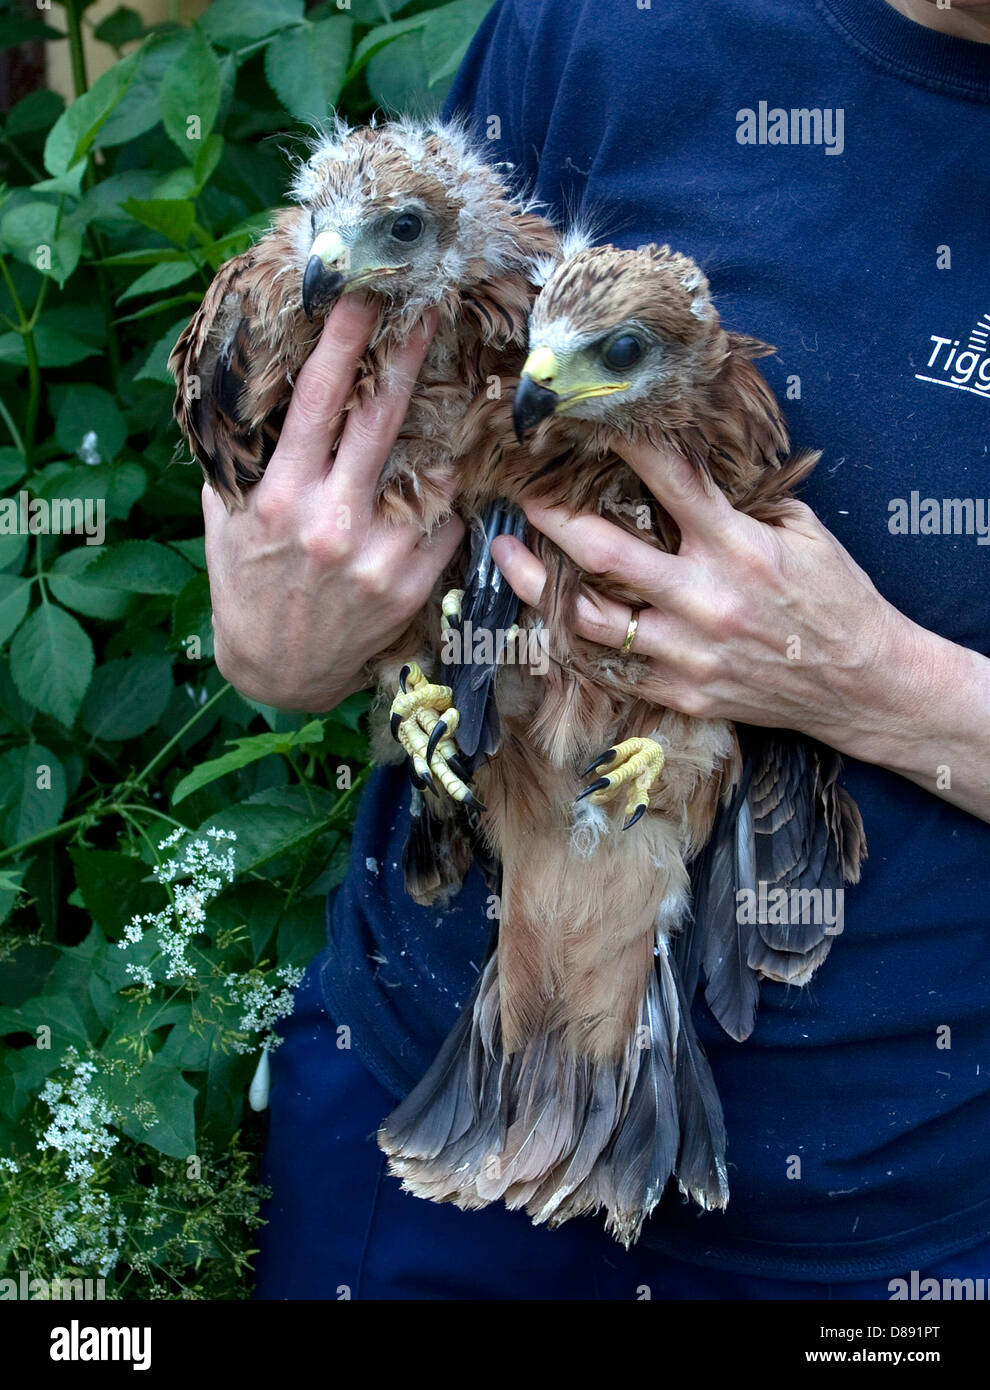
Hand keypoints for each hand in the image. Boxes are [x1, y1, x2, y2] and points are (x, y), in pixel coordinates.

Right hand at [203, 297, 463, 710]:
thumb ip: (250, 459)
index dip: (344, 339)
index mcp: (281, 497)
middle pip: (381, 420)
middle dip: (407, 357)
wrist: (276, 668)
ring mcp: (377, 556)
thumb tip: (272, 387)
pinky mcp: (409, 586)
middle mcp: (331, 522)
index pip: (318, 401)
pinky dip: (440, 498)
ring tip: (448, 401)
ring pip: (426, 471)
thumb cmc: (247, 582)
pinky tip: (432, 485)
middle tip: (430, 310)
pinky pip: (443, 522)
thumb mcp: (229, 517)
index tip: (364, 291)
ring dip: (436, 431)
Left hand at [490, 443, 989, 822]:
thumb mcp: (803, 532)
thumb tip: (691, 463)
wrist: (862, 686)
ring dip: (539, 584)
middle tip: (522, 494)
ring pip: (590, 618)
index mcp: (738, 548)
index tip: (587, 419)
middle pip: (605, 552)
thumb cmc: (836, 600)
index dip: (626, 446)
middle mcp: (705, 600)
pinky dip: (577, 639)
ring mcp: (689, 653)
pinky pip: (613, 667)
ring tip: (507, 556)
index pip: (671, 482)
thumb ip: (744, 502)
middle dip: (553, 517)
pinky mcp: (683, 693)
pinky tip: (551, 614)